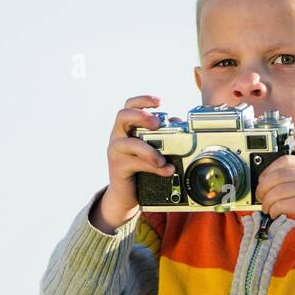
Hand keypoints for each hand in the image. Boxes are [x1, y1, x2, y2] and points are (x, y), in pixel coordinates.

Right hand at [97, 94, 173, 229]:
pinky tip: (166, 170)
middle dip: (141, 116)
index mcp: (126, 127)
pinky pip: (135, 163)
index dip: (143, 100)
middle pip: (123, 116)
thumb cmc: (140, 167)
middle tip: (157, 124)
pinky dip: (152, 166)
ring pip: (130, 143)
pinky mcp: (117, 167)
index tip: (160, 102)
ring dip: (149, 149)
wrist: (126, 193)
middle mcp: (117, 135)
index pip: (129, 105)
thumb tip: (179, 124)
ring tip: (163, 159)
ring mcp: (115, 151)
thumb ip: (164, 136)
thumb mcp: (152, 149)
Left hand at [255, 155, 294, 245]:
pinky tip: (275, 214)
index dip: (268, 171)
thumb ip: (290, 180)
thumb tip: (263, 181)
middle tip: (260, 198)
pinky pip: (281, 205)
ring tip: (267, 208)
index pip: (284, 161)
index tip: (262, 181)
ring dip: (267, 202)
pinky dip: (273, 211)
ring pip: (276, 192)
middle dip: (263, 189)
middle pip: (277, 176)